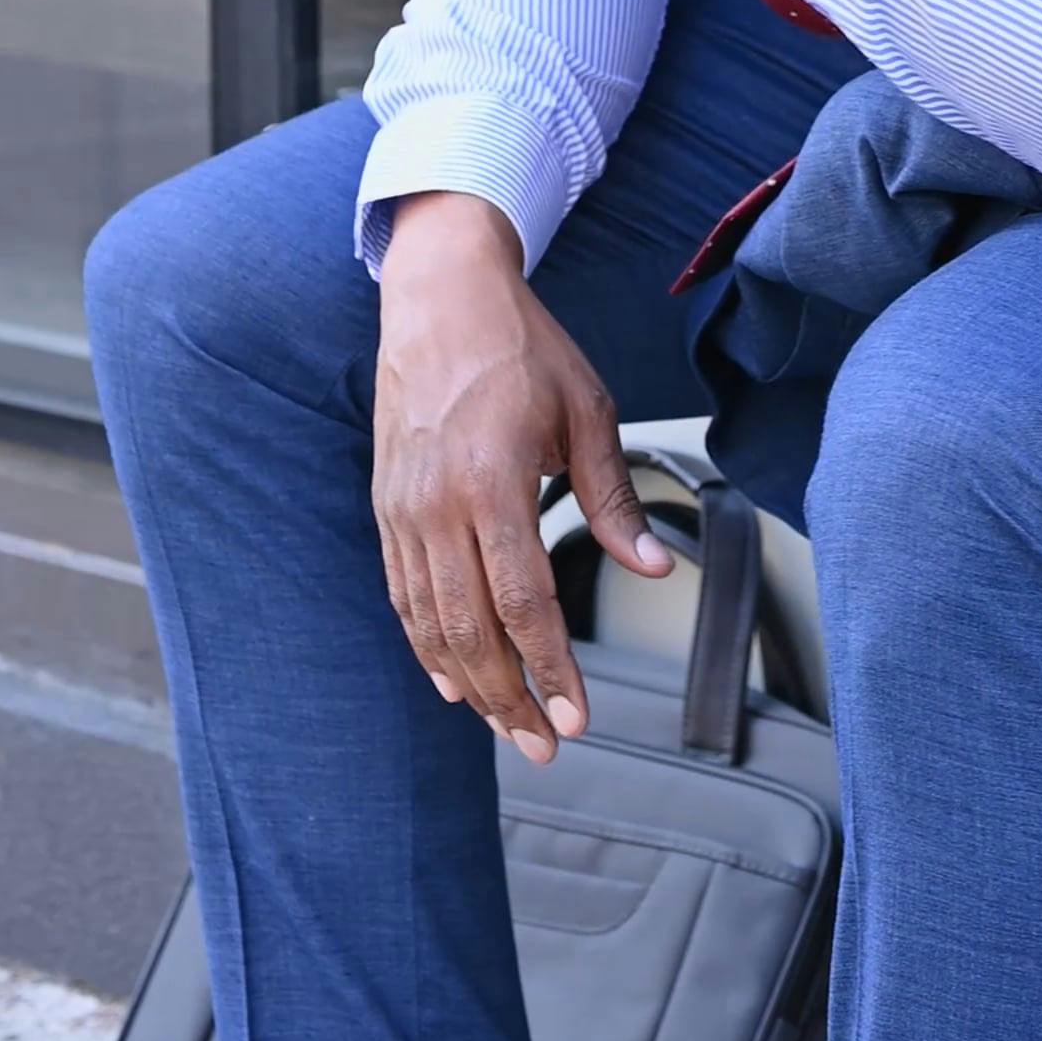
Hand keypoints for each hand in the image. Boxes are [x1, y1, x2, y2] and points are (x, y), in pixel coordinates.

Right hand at [372, 192, 672, 760]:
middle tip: (547, 745)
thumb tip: (654, 567)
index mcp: (492, 480)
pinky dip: (426, 645)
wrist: (440, 295)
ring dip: (471, 685)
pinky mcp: (387, 506)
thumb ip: (614, 497)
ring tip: (509, 726)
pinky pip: (404, 594)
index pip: (522, 602)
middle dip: (511, 699)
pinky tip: (453, 679)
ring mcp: (404, 508)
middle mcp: (437, 504)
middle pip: (471, 631)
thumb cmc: (519, 346)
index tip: (577, 716)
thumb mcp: (586, 409)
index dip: (551, 669)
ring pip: (431, 623)